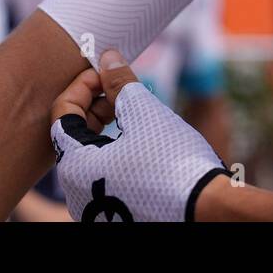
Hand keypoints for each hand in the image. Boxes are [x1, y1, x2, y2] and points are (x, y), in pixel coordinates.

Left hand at [50, 49, 228, 221]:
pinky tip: (140, 137)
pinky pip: (106, 174)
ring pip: (91, 154)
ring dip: (107, 125)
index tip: (108, 71)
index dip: (84, 84)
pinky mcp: (118, 214)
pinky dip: (116, 149)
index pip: (63, 112)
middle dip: (97, 103)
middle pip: (75, 133)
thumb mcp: (144, 114)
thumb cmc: (175, 163)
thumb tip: (107, 58)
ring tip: (133, 109)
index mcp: (74, 168)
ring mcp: (96, 208)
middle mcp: (76, 193)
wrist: (210, 210)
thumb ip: (119, 82)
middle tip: (121, 86)